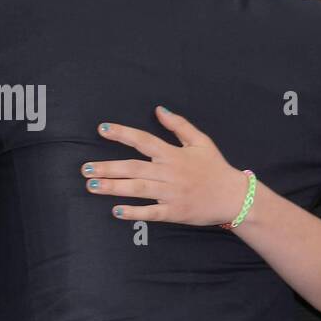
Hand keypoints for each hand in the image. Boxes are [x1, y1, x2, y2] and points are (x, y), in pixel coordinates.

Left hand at [81, 106, 247, 225]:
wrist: (234, 197)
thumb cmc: (215, 168)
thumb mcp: (201, 141)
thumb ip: (178, 125)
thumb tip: (159, 109)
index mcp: (173, 154)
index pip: (143, 140)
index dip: (122, 133)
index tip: (101, 129)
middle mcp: (169, 173)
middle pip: (133, 167)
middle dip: (107, 167)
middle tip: (85, 168)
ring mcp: (171, 193)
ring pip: (137, 189)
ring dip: (113, 187)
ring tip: (91, 185)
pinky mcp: (175, 212)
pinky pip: (151, 212)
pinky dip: (134, 212)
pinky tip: (116, 211)